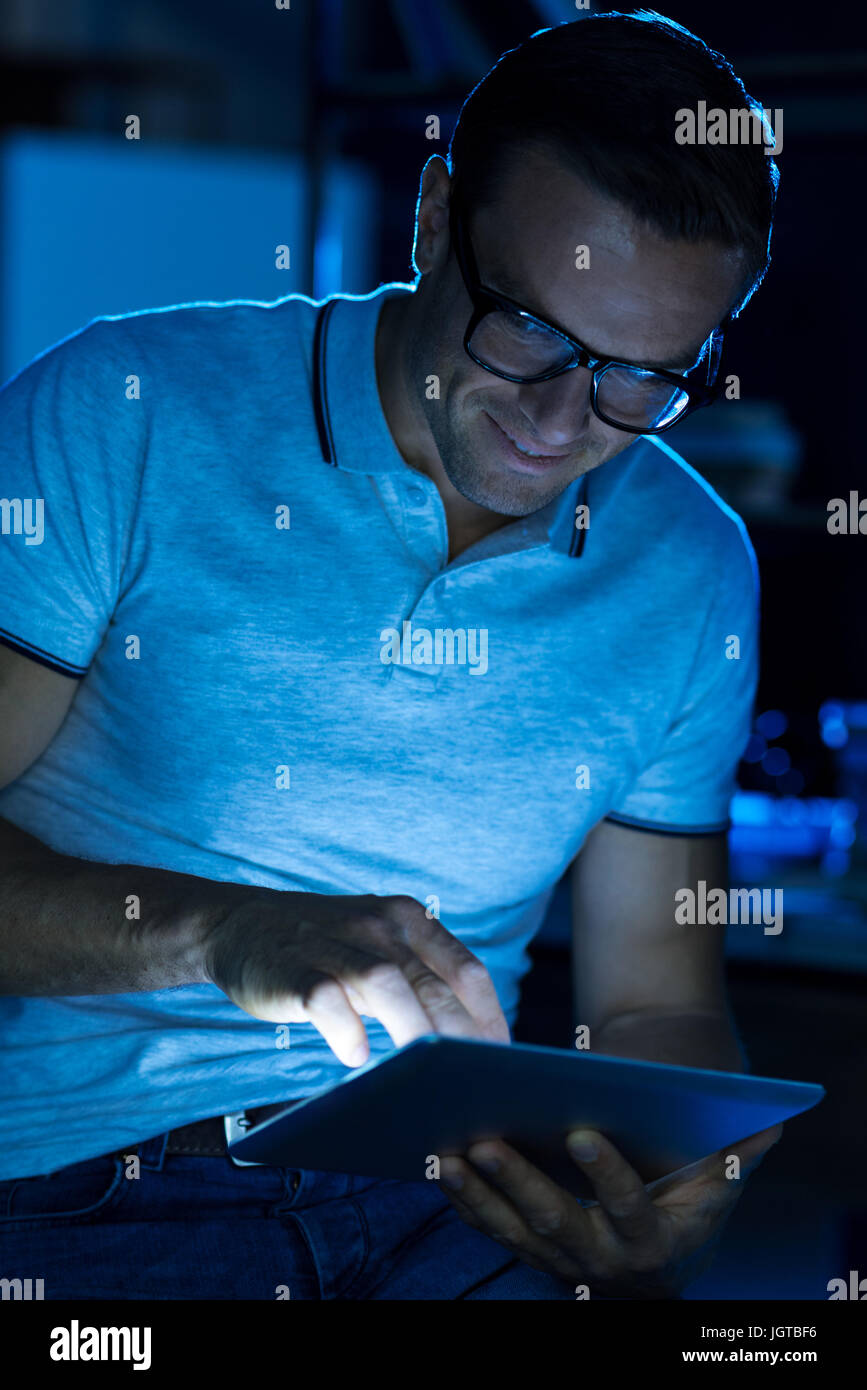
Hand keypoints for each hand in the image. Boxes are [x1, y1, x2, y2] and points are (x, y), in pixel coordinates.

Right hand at [202, 889, 509, 1065]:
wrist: (238, 924)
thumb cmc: (322, 949)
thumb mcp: (377, 947)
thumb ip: (417, 979)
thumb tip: (465, 1046)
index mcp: (409, 920)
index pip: (466, 971)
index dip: (491, 1019)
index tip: (504, 1064)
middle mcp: (379, 926)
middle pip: (433, 985)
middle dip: (463, 1040)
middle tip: (478, 1087)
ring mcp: (335, 945)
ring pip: (387, 986)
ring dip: (413, 1034)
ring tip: (430, 1079)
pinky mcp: (294, 969)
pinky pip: (326, 998)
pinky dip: (346, 1029)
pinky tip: (356, 1058)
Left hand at [438, 1122, 782, 1297]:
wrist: (662, 1260)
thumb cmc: (689, 1205)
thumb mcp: (717, 1183)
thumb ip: (735, 1155)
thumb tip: (766, 1124)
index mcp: (654, 1243)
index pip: (630, 1210)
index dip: (608, 1175)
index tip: (583, 1132)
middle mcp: (603, 1262)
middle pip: (556, 1223)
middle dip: (519, 1183)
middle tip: (487, 1140)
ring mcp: (560, 1262)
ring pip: (512, 1231)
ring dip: (476, 1194)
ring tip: (448, 1152)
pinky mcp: (529, 1252)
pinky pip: (491, 1230)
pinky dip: (463, 1202)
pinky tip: (439, 1167)